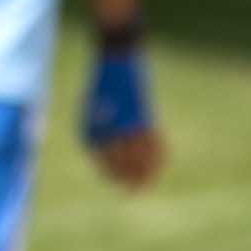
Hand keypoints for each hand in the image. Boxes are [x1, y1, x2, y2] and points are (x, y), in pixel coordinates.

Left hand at [83, 38, 156, 186]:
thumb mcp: (93, 106)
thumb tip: (104, 147)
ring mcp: (126, 124)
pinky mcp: (142, 116)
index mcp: (91, 129)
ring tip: (146, 185)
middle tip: (134, 192)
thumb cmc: (104, 81)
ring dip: (144, 173)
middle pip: (121, 163)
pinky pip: (153, 142)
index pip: (102, 161)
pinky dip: (157, 154)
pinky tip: (159, 164)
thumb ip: (100, 127)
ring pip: (138, 157)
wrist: (116, 58)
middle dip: (128, 179)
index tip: (119, 185)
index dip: (112, 176)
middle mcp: (108, 131)